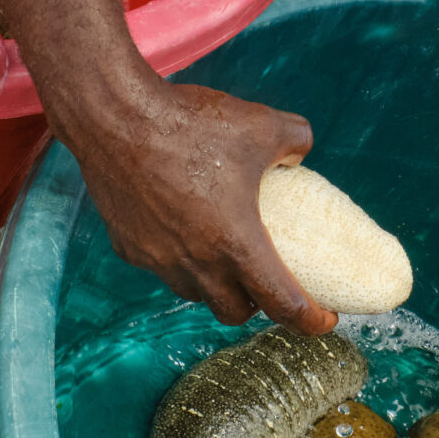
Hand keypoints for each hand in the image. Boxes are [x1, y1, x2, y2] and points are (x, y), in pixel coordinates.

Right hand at [62, 80, 336, 333]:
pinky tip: (182, 226)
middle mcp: (196, 264)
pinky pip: (162, 265)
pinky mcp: (129, 247)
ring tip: (225, 255)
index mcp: (237, 245)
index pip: (282, 305)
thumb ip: (296, 140)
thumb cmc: (190, 123)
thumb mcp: (262, 124)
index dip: (310, 320)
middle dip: (257, 306)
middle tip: (269, 283)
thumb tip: (299, 153)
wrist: (113, 117)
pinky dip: (179, 257)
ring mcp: (158, 260)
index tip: (325, 317)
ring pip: (195, 291)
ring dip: (216, 284)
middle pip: (234, 312)